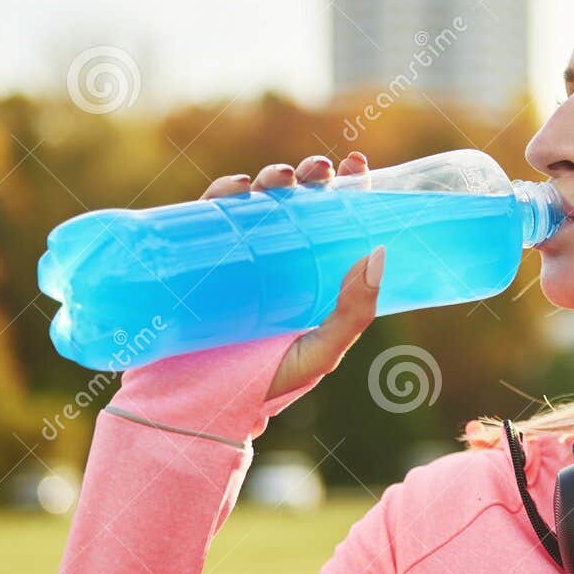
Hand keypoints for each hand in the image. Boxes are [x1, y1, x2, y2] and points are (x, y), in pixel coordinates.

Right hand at [200, 152, 383, 399]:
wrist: (199, 407)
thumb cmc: (265, 384)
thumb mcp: (321, 352)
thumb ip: (353, 314)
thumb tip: (377, 255)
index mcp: (311, 274)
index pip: (334, 221)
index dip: (347, 188)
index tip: (356, 165)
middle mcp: (275, 260)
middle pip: (297, 203)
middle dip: (309, 176)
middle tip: (318, 170)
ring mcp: (235, 257)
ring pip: (257, 202)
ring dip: (271, 178)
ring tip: (282, 178)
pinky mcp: (195, 260)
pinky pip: (206, 215)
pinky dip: (222, 192)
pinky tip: (238, 189)